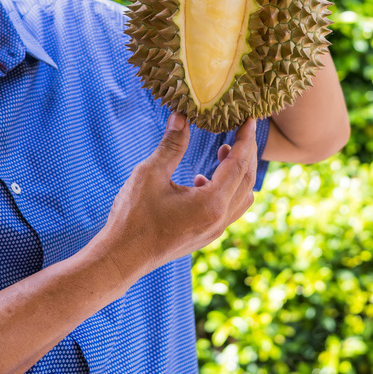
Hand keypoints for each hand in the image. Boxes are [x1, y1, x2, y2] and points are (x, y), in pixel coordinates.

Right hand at [99, 114, 258, 277]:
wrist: (122, 257)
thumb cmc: (134, 217)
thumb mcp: (150, 174)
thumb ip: (171, 145)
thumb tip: (181, 116)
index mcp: (211, 203)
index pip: (238, 165)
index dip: (245, 140)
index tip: (249, 120)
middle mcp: (219, 220)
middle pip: (246, 180)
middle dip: (246, 153)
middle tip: (240, 131)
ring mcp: (214, 231)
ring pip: (241, 197)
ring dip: (237, 173)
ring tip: (222, 153)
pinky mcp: (205, 236)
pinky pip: (228, 210)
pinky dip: (225, 190)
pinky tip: (200, 181)